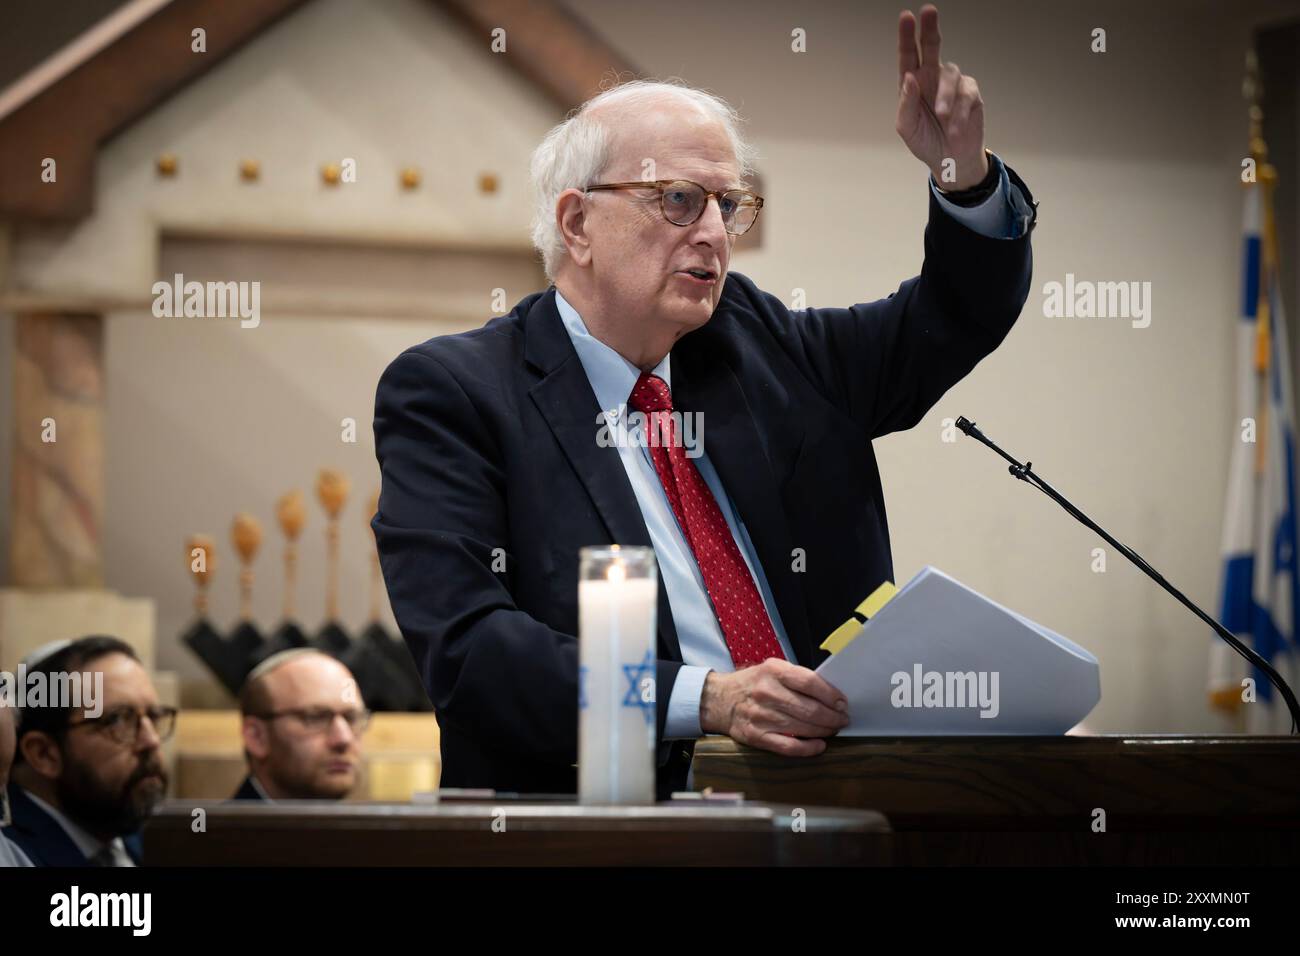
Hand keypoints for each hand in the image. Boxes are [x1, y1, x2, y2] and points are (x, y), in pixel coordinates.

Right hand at [700, 659, 849, 755]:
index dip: (831, 695)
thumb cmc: (752, 684)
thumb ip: (797, 679)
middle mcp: (767, 693)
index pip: (810, 682)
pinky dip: (808, 748)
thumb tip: (830, 695)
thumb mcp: (772, 669)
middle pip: (810, 709)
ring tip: (833, 730)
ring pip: (803, 728)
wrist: (719, 700)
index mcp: (773, 671)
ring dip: (824, 731)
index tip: (842, 703)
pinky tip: (819, 745)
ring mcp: (761, 716)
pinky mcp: (757, 736)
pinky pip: (789, 747)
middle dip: (832, 717)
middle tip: (842, 720)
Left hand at [895, 4, 987, 190]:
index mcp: (913, 83)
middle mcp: (932, 78)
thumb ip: (906, 103)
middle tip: (928, 11)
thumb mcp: (907, 127)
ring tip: (942, 116)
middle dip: (930, 28)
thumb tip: (908, 78)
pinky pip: (966, 93)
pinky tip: (954, 127)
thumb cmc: (925, 142)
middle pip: (931, 46)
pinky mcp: (971, 94)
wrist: (949, 161)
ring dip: (945, 96)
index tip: (906, 17)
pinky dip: (959, 112)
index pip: (908, 55)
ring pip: (950, 74)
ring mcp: (953, 85)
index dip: (907, 36)